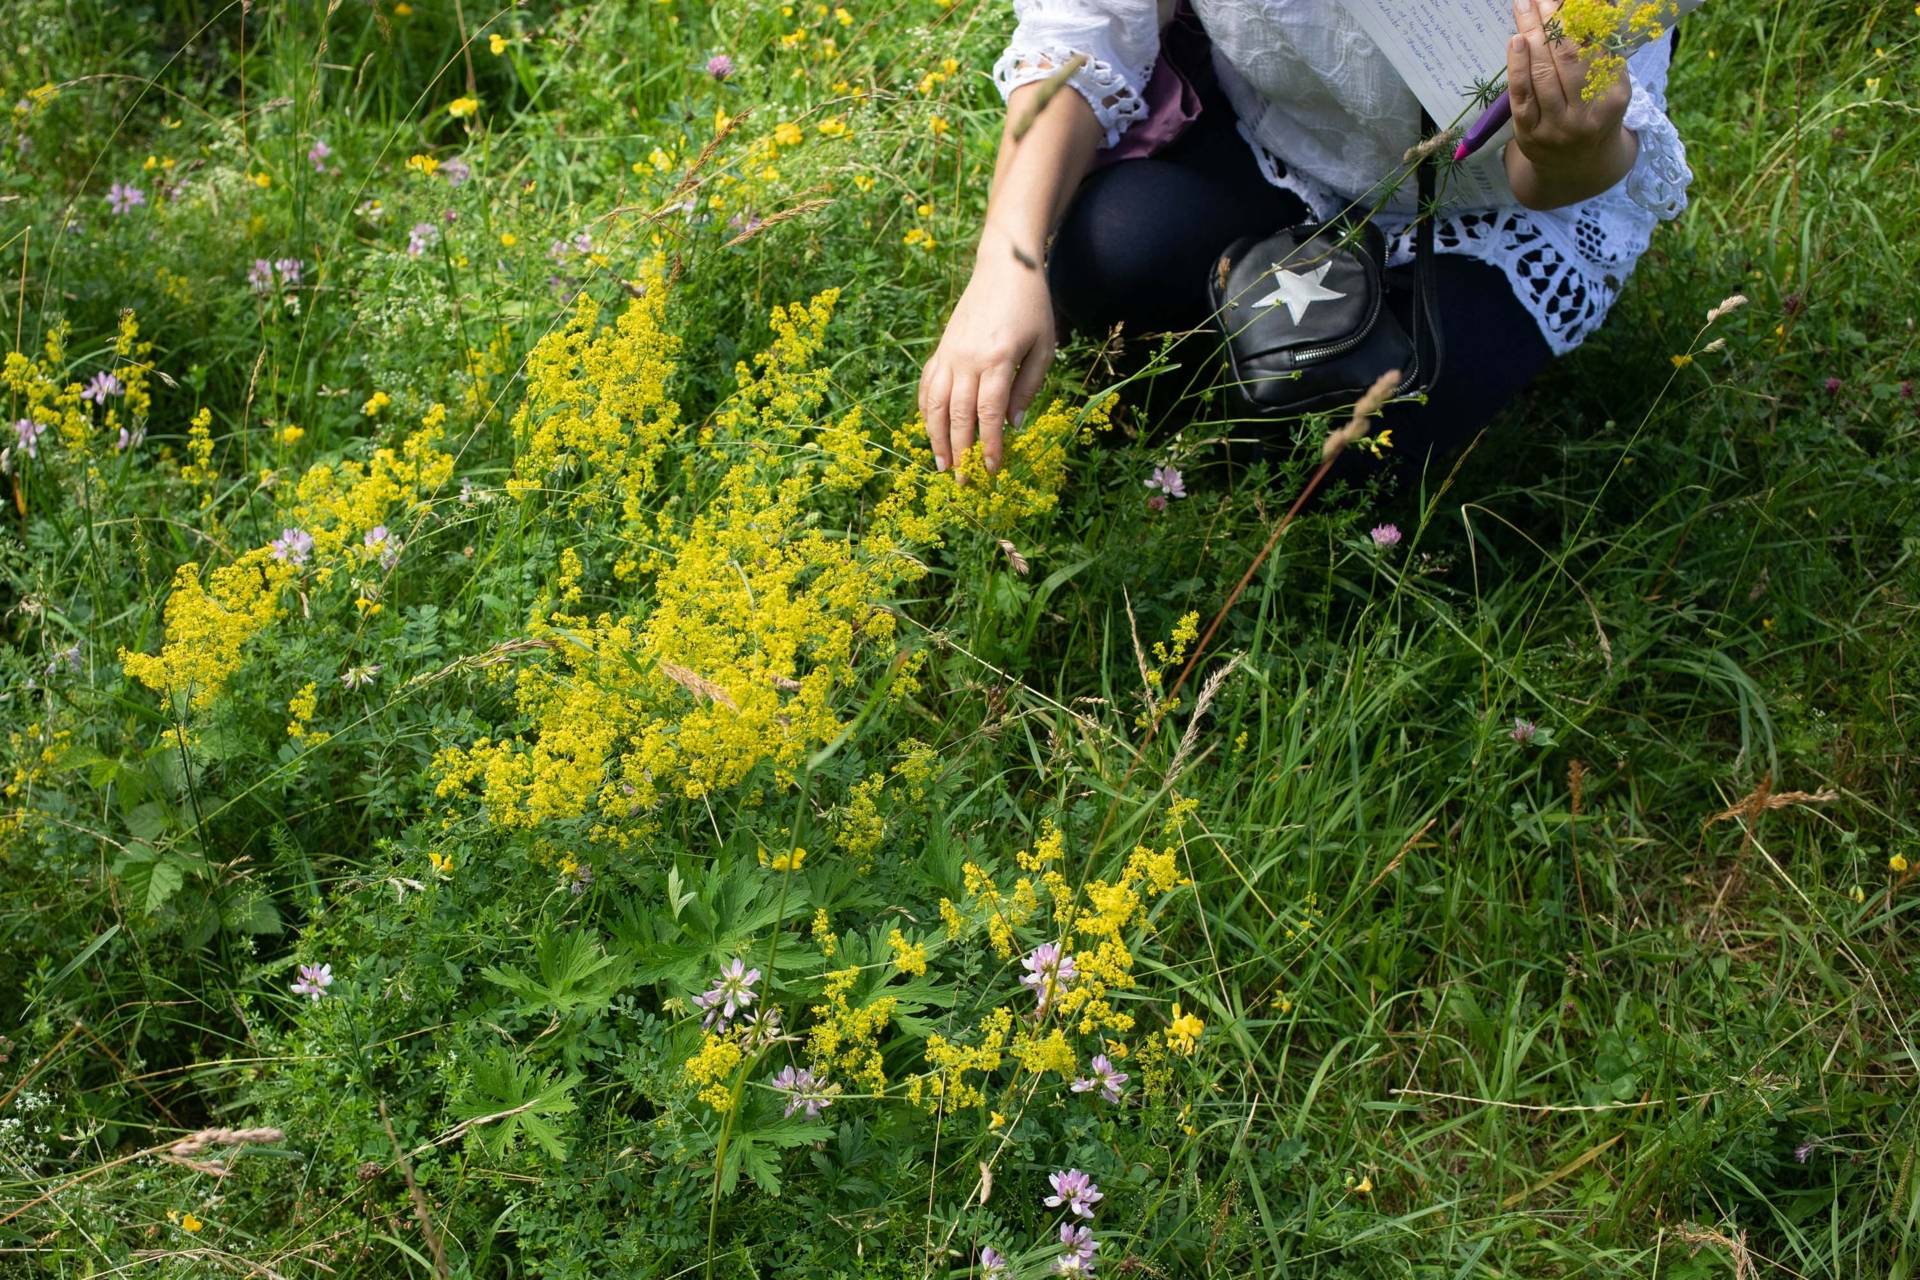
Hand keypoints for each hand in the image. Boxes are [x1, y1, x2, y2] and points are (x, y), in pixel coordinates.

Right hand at [918, 232, 1054, 476]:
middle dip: (961, 452)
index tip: (991, 471)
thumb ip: (1029, 386)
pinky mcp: (941, 348)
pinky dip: (925, 411)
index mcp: (997, 359)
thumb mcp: (1044, 347)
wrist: (1005, 266)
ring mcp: (949, 353)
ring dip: (936, 438)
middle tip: (963, 483)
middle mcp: (967, 358)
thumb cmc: (1032, 308)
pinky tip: (931, 430)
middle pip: (957, 415)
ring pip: (934, 404)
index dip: (988, 446)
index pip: (988, 414)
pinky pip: (927, 385)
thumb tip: (1013, 425)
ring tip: (942, 465)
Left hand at [1506, 0, 1634, 191]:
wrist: (1576, 166)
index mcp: (1613, 97)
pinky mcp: (1529, 134)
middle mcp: (1586, 114)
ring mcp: (1556, 126)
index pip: (1597, 49)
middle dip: (1553, 21)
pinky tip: (1515, 40)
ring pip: (1543, 73)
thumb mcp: (1609, 87)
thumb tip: (1593, 11)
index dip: (1583, 19)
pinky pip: (1521, 95)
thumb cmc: (1594, 114)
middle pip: (1568, 57)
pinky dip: (1517, 66)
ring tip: (1525, 6)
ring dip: (1532, 34)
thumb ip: (1602, 53)